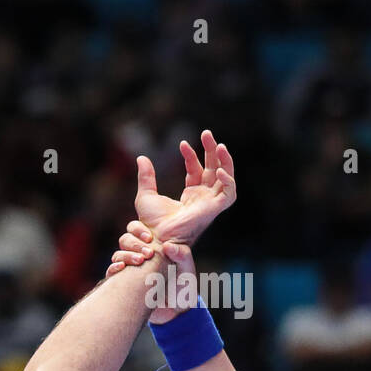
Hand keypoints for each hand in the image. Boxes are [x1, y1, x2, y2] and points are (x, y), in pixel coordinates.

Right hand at [105, 219, 196, 322]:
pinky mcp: (121, 284)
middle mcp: (139, 256)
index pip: (138, 230)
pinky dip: (114, 268)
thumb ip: (182, 255)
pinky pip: (111, 272)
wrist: (174, 312)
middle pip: (125, 241)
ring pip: (118, 255)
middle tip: (148, 254)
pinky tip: (121, 269)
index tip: (150, 238)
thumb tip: (167, 246)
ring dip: (126, 255)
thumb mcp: (187, 270)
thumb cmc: (182, 289)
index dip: (139, 230)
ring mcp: (129, 270)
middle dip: (135, 244)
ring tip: (139, 262)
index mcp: (153, 247)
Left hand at [133, 130, 235, 245]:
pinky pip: (229, 193)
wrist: (155, 237)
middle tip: (207, 133)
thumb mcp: (146, 195)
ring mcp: (210, 202)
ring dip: (225, 160)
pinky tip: (220, 169)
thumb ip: (146, 176)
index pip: (197, 170)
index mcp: (191, 195)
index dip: (191, 155)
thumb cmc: (151, 223)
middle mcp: (203, 197)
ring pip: (225, 176)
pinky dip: (228, 180)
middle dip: (212, 150)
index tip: (182, 144)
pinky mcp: (214, 209)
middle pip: (214, 168)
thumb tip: (141, 157)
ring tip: (219, 144)